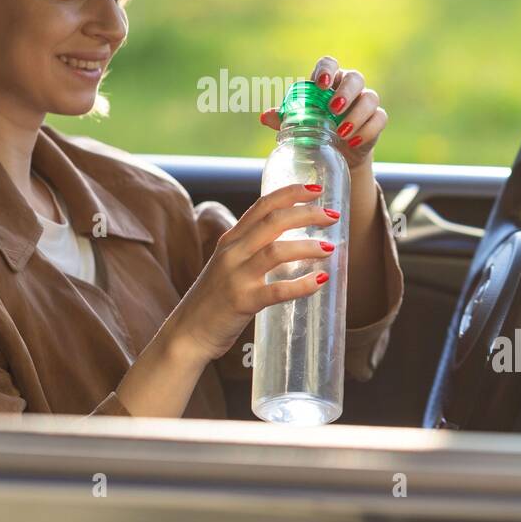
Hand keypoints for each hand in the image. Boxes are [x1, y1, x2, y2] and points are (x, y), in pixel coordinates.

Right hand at [167, 182, 343, 365]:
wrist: (187, 333)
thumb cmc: (213, 300)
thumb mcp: (227, 265)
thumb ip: (251, 251)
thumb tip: (290, 244)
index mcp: (230, 240)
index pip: (262, 205)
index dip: (291, 193)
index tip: (316, 188)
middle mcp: (232, 252)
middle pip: (274, 221)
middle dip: (307, 214)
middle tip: (333, 216)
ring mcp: (236, 276)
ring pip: (277, 251)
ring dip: (307, 246)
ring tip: (330, 248)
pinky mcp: (242, 302)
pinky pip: (277, 290)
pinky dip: (302, 284)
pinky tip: (320, 280)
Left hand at [260, 55, 388, 170]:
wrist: (337, 153)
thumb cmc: (315, 130)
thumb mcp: (299, 125)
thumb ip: (284, 119)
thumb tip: (265, 116)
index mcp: (329, 81)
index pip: (330, 64)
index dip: (327, 70)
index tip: (321, 84)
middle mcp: (350, 88)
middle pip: (355, 78)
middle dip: (345, 92)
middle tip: (333, 109)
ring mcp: (366, 102)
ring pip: (370, 98)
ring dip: (356, 115)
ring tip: (341, 132)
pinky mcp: (377, 120)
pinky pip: (379, 119)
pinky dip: (367, 130)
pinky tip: (353, 142)